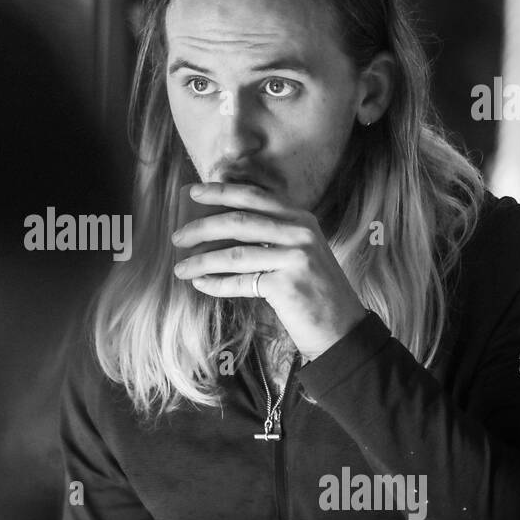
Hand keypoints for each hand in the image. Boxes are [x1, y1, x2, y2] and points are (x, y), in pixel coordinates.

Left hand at [170, 182, 368, 359]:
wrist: (342, 327)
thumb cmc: (312, 289)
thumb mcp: (299, 252)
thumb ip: (270, 234)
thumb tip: (217, 226)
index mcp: (300, 218)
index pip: (254, 196)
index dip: (220, 192)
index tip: (192, 192)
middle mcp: (300, 232)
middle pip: (238, 221)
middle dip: (201, 227)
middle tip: (177, 237)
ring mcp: (296, 257)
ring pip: (234, 253)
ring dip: (201, 260)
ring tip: (180, 268)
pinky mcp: (287, 285)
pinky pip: (240, 282)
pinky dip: (216, 284)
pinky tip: (201, 284)